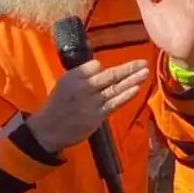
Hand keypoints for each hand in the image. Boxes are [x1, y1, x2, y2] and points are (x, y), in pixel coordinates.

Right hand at [26, 59, 149, 151]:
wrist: (48, 129)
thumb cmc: (58, 104)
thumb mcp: (64, 82)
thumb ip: (82, 74)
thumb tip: (102, 68)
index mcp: (74, 77)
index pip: (95, 66)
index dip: (107, 67)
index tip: (122, 67)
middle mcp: (83, 88)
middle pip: (109, 76)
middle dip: (128, 69)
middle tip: (143, 63)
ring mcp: (90, 103)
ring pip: (114, 89)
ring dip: (132, 81)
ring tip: (145, 73)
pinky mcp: (96, 117)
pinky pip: (114, 104)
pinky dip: (126, 96)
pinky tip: (136, 89)